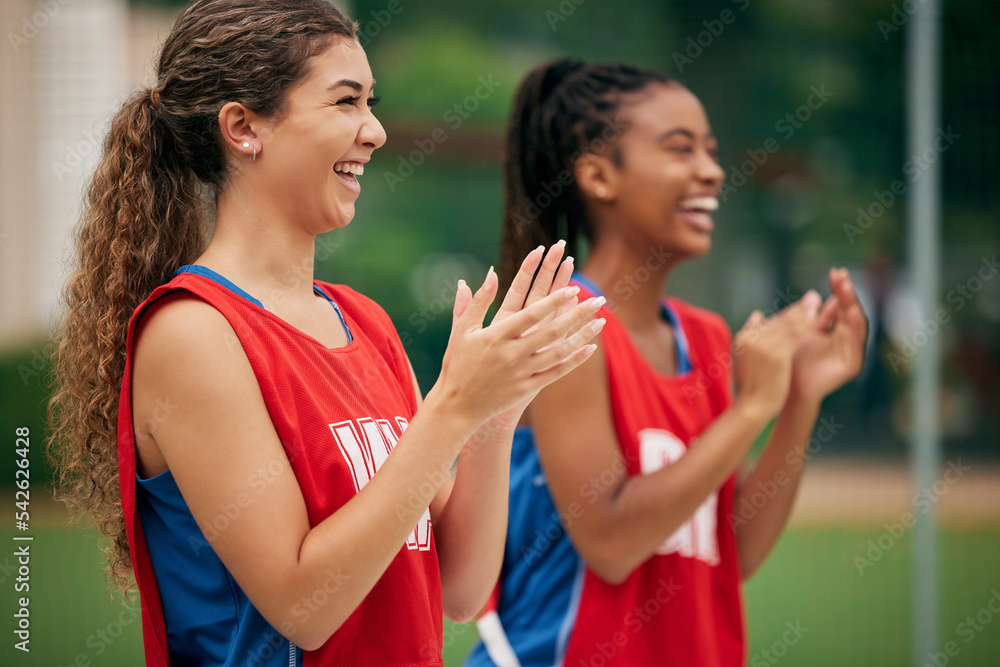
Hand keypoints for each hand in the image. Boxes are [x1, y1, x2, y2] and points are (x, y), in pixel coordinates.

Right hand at [432, 244, 603, 428]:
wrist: (457, 406)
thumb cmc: (458, 363)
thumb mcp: (462, 329)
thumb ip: (477, 300)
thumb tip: (492, 272)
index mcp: (496, 335)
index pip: (531, 313)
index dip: (554, 300)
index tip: (573, 287)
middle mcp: (512, 353)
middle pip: (552, 330)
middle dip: (578, 314)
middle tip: (598, 300)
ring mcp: (522, 372)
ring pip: (559, 351)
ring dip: (582, 335)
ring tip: (601, 321)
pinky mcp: (527, 388)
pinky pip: (556, 372)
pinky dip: (574, 360)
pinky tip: (590, 348)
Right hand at [733, 290, 821, 419]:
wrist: (751, 406)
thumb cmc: (751, 385)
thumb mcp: (745, 355)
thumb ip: (751, 333)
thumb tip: (758, 313)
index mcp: (744, 337)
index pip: (769, 321)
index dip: (788, 312)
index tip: (801, 306)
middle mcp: (752, 339)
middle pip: (780, 320)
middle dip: (799, 308)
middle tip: (813, 297)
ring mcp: (764, 347)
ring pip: (789, 326)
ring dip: (805, 312)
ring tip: (817, 303)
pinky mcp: (776, 356)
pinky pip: (794, 337)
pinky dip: (806, 326)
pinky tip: (817, 319)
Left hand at [788, 268, 868, 404]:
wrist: (787, 387)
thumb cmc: (792, 360)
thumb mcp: (803, 332)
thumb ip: (813, 317)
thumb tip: (818, 295)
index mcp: (835, 331)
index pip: (841, 305)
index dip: (839, 289)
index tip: (834, 271)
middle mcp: (846, 340)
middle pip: (851, 311)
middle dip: (847, 292)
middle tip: (842, 274)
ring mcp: (851, 352)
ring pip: (857, 323)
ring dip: (853, 304)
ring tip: (847, 288)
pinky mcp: (852, 364)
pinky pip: (857, 342)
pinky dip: (856, 326)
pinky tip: (852, 312)